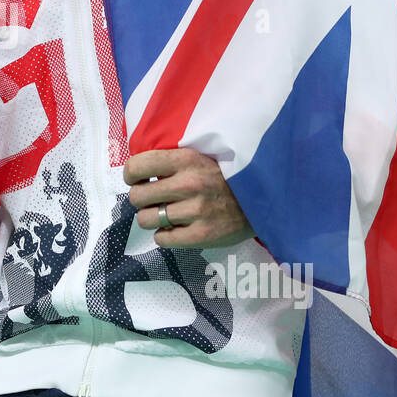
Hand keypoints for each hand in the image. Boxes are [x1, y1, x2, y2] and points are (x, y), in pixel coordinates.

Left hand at [125, 148, 252, 248]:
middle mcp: (189, 184)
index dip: (132, 175)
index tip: (139, 180)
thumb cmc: (226, 177)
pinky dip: (165, 235)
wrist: (264, 198)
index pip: (137, 166)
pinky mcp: (202, 235)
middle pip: (136, 197)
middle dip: (141, 199)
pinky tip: (177, 228)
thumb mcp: (201, 156)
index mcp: (186, 160)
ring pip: (146, 220)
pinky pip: (162, 239)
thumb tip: (137, 172)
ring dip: (152, 218)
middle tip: (154, 199)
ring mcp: (196, 211)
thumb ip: (172, 161)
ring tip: (166, 215)